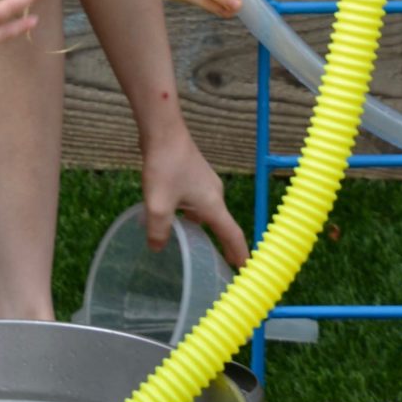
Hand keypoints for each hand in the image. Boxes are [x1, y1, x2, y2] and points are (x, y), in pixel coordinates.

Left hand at [140, 124, 249, 267]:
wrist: (164, 131)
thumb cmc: (165, 167)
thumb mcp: (158, 204)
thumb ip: (159, 231)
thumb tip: (157, 248)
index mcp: (213, 205)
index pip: (232, 235)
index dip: (239, 254)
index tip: (245, 270)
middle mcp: (215, 194)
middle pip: (222, 225)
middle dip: (223, 244)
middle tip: (220, 263)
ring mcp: (206, 183)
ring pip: (208, 212)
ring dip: (204, 229)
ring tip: (196, 245)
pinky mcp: (195, 175)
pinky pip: (198, 202)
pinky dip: (194, 214)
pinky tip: (177, 217)